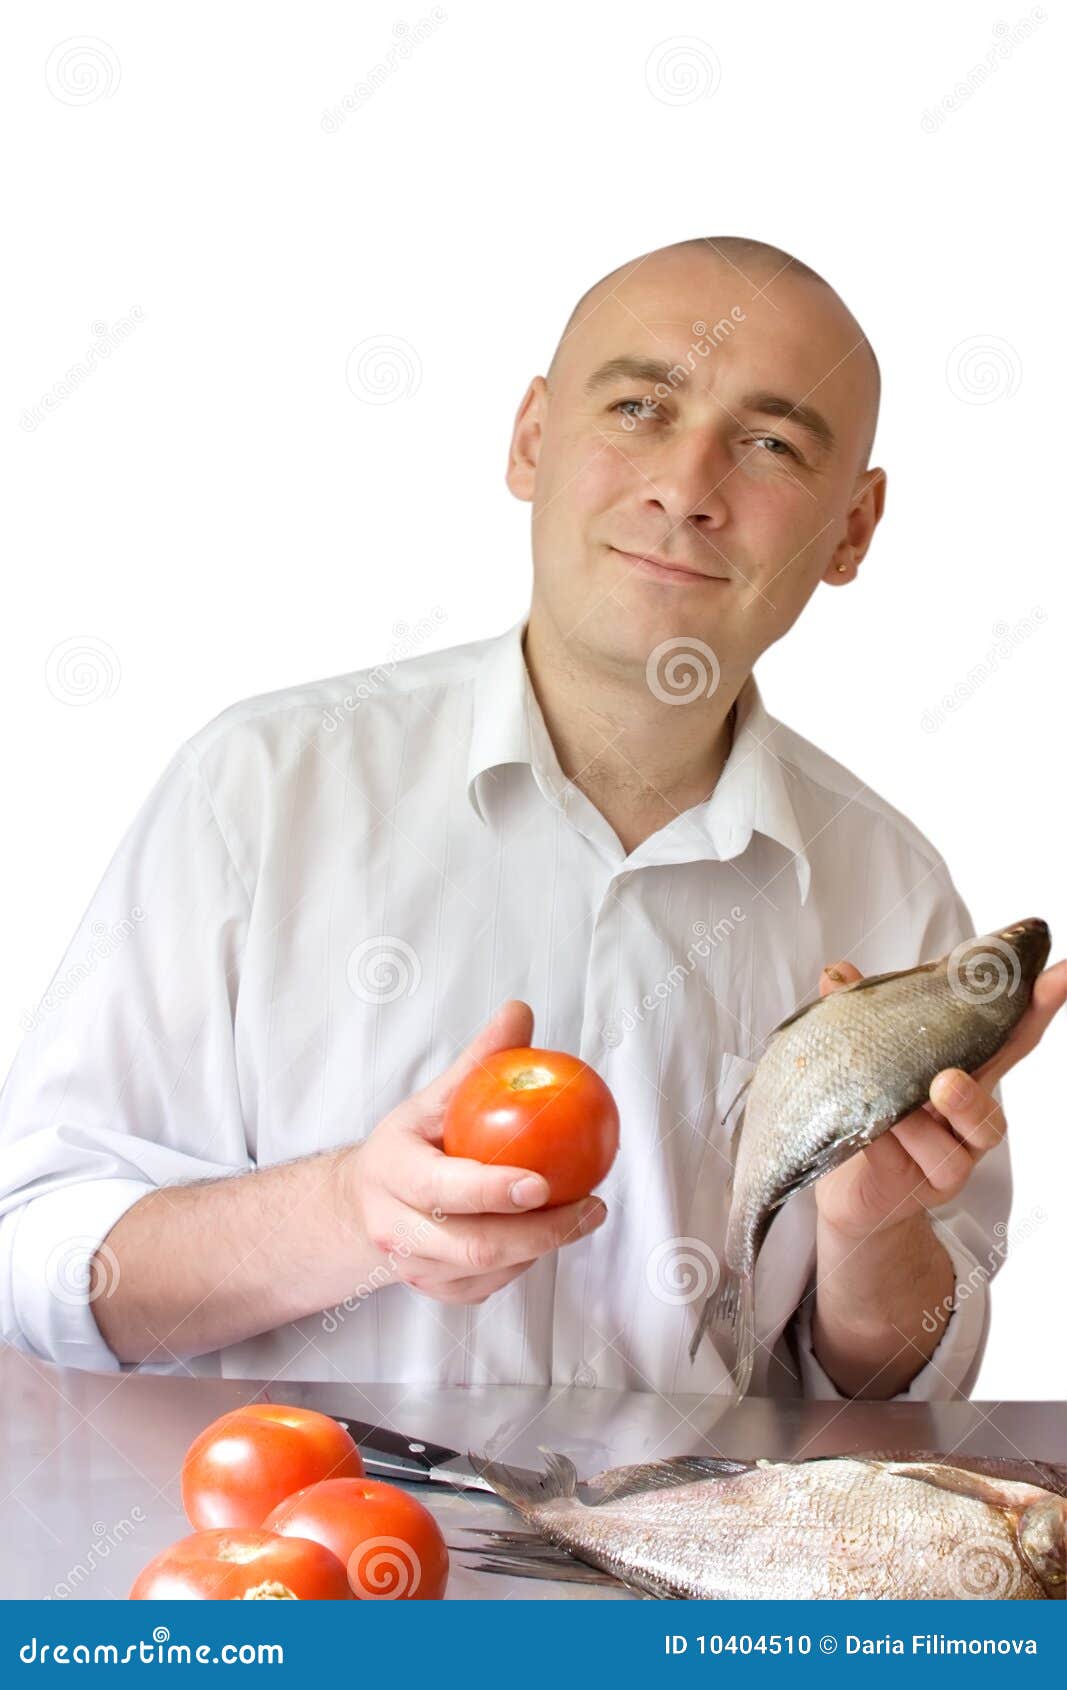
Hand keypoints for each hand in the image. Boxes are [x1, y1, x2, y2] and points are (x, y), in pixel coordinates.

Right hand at [339, 1000, 605, 1304]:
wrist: (364, 1204)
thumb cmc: (413, 1144)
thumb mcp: (435, 1099)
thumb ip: (479, 1062)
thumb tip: (520, 1011)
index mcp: (391, 1172)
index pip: (441, 1189)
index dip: (491, 1190)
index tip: (541, 1182)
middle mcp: (394, 1228)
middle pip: (472, 1246)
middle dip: (539, 1233)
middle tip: (591, 1206)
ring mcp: (412, 1268)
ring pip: (486, 1272)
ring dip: (541, 1248)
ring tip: (585, 1215)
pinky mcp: (434, 1292)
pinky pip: (488, 1288)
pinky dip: (525, 1265)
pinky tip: (553, 1234)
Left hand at [813, 953, 1066, 1243]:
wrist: (849, 1190)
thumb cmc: (870, 1115)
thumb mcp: (866, 1062)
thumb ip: (860, 1017)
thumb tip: (837, 973)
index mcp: (965, 1071)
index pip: (1007, 1035)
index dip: (1038, 1006)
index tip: (1060, 972)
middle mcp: (967, 1114)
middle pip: (992, 1099)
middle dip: (972, 1093)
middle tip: (947, 1082)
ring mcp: (952, 1155)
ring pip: (952, 1142)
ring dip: (918, 1124)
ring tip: (890, 1117)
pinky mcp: (923, 1186)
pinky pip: (908, 1162)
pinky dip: (886, 1145)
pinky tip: (867, 1137)